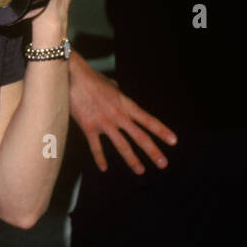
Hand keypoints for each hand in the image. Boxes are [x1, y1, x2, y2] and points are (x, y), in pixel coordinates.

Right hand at [70, 59, 176, 173]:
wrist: (73, 76)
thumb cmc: (90, 78)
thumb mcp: (110, 84)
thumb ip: (117, 91)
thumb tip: (117, 90)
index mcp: (125, 104)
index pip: (148, 120)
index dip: (162, 131)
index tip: (173, 141)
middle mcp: (118, 115)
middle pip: (140, 136)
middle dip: (153, 151)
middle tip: (163, 163)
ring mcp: (104, 122)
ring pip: (122, 145)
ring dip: (132, 160)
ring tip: (141, 170)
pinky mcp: (88, 127)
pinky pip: (96, 147)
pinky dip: (100, 158)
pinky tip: (104, 168)